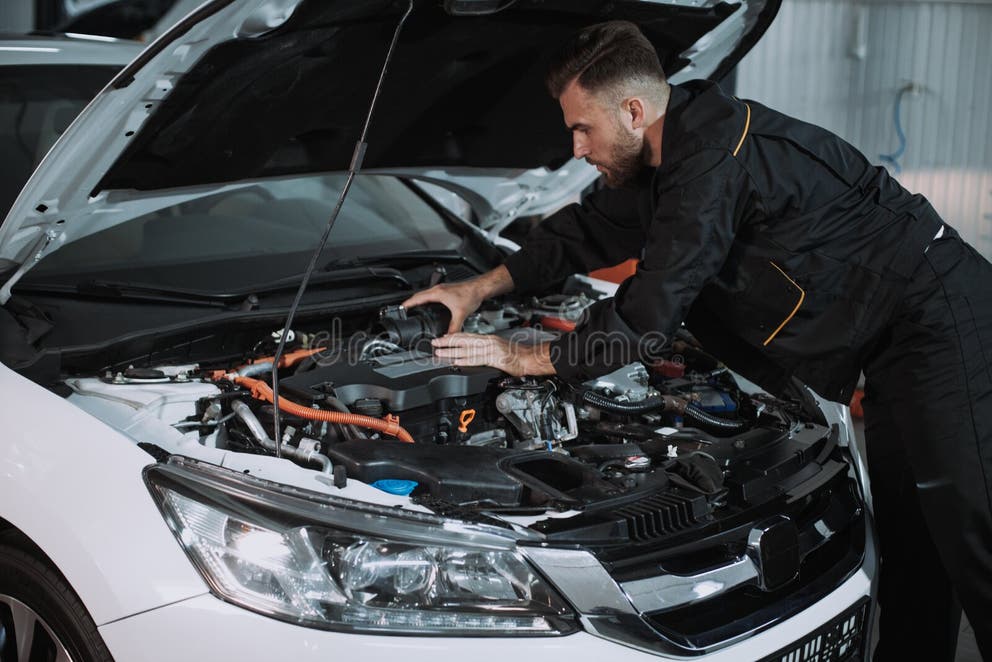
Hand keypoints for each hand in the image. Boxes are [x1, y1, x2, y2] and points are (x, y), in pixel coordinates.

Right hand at [402, 265, 514, 333]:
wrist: (480, 288)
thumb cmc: (471, 295)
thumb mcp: (460, 314)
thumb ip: (454, 327)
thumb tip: (448, 337)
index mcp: (437, 293)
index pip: (418, 298)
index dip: (408, 304)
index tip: (401, 308)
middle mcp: (438, 289)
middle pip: (419, 295)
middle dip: (411, 302)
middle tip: (404, 309)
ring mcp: (442, 289)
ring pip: (425, 294)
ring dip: (419, 300)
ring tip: (414, 307)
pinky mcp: (447, 290)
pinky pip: (432, 294)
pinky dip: (427, 299)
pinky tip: (430, 305)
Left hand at [431, 333, 554, 376]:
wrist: (531, 358)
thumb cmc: (519, 355)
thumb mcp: (500, 349)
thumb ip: (487, 351)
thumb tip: (476, 354)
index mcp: (489, 339)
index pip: (468, 336)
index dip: (454, 337)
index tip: (443, 338)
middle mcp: (489, 342)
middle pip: (464, 341)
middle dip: (448, 342)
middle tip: (435, 343)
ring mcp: (491, 350)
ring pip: (467, 350)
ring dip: (452, 352)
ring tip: (440, 353)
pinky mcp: (494, 359)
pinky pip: (477, 359)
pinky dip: (465, 360)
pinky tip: (456, 362)